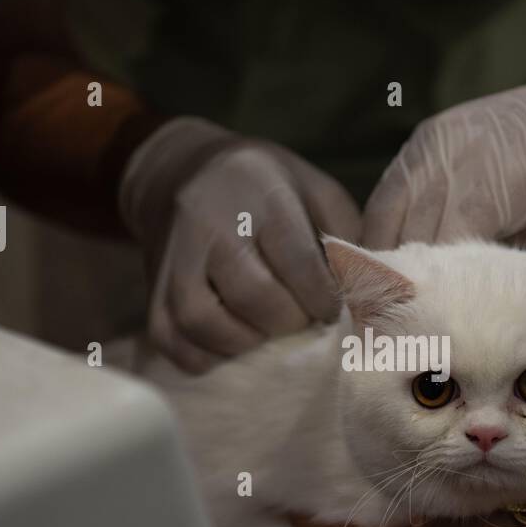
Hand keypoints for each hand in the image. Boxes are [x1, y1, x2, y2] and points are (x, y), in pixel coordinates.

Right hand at [119, 118, 360, 371]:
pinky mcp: (152, 288)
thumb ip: (345, 236)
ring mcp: (172, 257)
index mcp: (258, 192)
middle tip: (302, 320)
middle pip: (254, 297)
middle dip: (290, 321)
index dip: (323, 298)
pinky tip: (232, 343)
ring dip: (247, 341)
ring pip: (206, 323)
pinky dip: (205, 355)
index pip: (297, 262)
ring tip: (268, 330)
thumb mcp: (312, 188)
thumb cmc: (263, 187)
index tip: (332, 309)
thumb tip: (374, 295)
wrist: (178, 171)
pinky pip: (172, 339)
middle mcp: (207, 222)